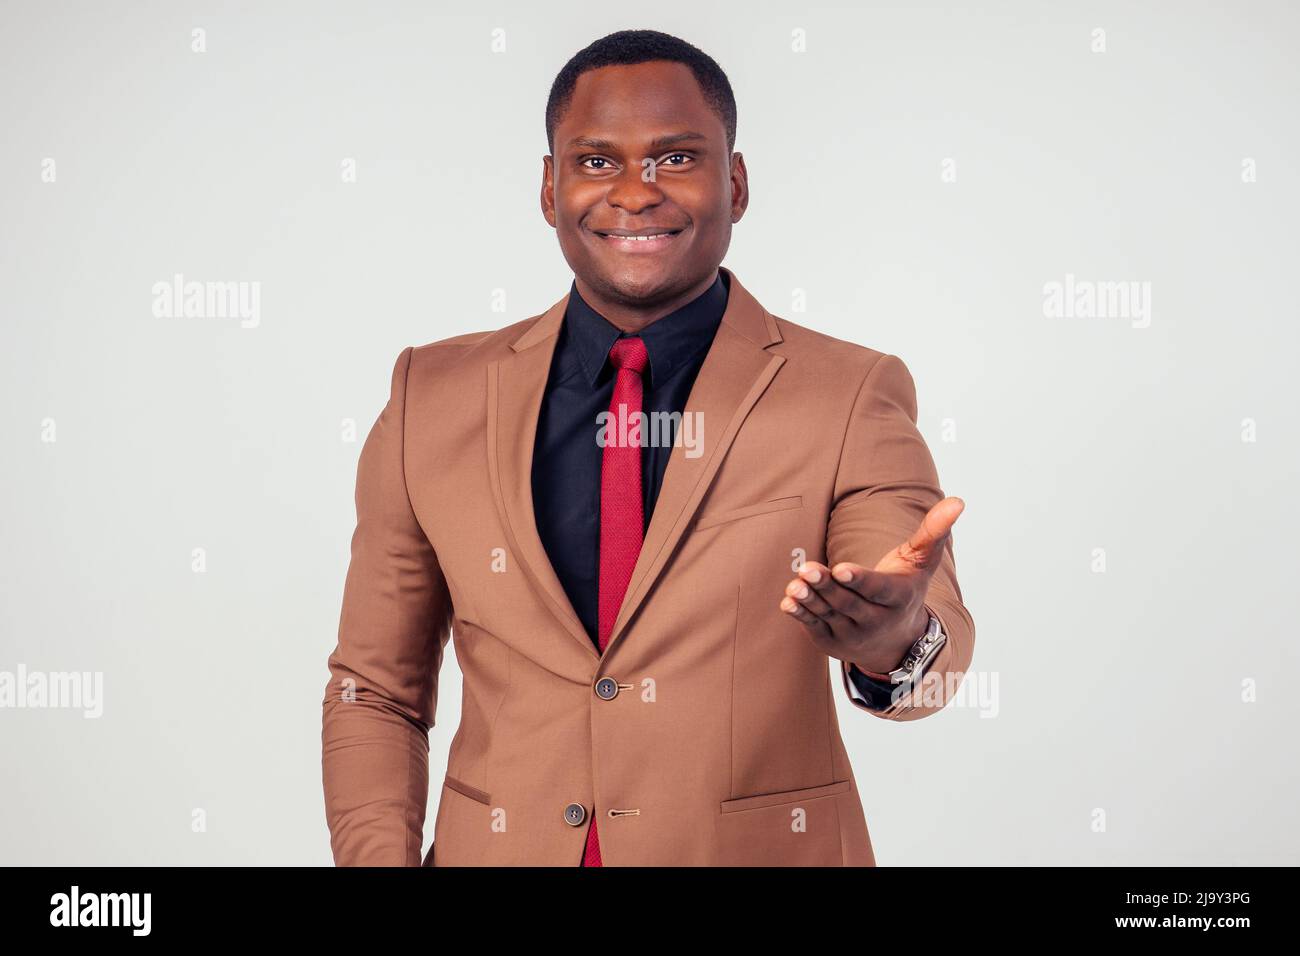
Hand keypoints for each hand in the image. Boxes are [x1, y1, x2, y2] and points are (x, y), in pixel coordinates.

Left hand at [778, 497, 963, 673]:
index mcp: (898, 599)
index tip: (841, 569)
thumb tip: (957, 500)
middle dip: (827, 586)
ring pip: (829, 615)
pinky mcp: (832, 641)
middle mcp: (877, 621)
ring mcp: (853, 634)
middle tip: (807, 568)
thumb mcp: (921, 561)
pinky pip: (815, 627)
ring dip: (810, 600)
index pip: (877, 590)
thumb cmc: (906, 587)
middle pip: (848, 603)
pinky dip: (801, 615)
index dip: (859, 580)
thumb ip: (933, 531)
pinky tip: (788, 601)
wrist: (897, 638)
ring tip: (795, 584)